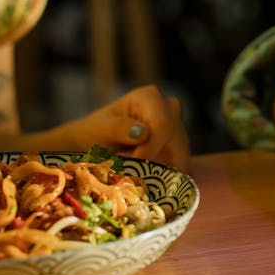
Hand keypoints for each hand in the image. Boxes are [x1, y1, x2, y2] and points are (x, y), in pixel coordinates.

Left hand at [65, 85, 189, 169]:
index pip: (163, 125)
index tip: (131, 164)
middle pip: (176, 142)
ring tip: (132, 170)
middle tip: (129, 171)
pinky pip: (179, 167)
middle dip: (154, 164)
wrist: (95, 143)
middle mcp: (170, 108)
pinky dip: (161, 177)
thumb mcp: (99, 129)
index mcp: (151, 97)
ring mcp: (178, 127)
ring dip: (157, 172)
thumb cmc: (95, 132)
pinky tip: (143, 175)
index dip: (150, 149)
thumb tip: (142, 132)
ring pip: (180, 157)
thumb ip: (118, 128)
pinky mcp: (180, 147)